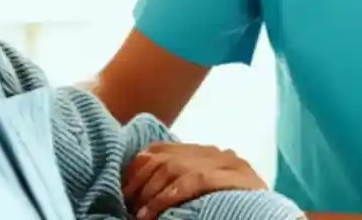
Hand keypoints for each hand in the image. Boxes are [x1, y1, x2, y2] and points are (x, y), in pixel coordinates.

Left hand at [122, 142, 267, 218]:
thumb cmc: (235, 213)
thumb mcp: (202, 197)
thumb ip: (180, 185)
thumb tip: (137, 195)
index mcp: (207, 154)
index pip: (160, 149)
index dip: (136, 169)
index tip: (123, 192)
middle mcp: (217, 152)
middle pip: (164, 157)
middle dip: (140, 183)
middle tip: (128, 207)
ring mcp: (230, 163)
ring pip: (176, 166)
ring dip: (151, 193)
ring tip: (140, 215)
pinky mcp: (237, 177)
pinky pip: (195, 180)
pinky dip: (169, 197)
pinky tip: (155, 213)